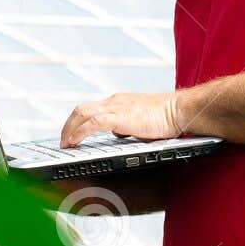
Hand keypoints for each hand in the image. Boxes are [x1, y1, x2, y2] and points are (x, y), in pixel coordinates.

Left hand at [60, 91, 182, 147]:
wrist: (181, 110)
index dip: (78, 121)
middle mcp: (115, 101)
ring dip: (69, 129)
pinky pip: (92, 123)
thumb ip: (128, 125)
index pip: (91, 108)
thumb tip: (118, 134)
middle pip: (82, 109)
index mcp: (120, 102)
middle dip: (68, 125)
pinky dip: (79, 132)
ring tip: (65, 144)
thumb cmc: (168, 117)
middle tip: (63, 141)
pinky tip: (73, 142)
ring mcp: (117, 107)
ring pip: (82, 113)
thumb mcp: (142, 121)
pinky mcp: (120, 117)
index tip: (71, 134)